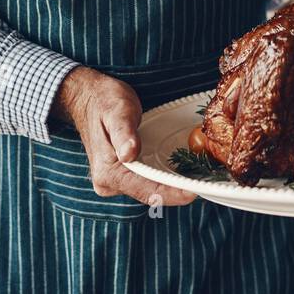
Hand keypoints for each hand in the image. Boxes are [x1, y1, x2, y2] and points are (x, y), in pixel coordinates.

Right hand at [51, 66, 195, 207]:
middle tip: (205, 185)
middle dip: (177, 192)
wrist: (87, 99)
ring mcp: (115, 181)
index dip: (171, 194)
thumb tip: (130, 153)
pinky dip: (165, 179)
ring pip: (150, 190)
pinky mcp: (122, 175)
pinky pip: (147, 182)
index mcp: (108, 172)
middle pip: (150, 194)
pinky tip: (183, 173)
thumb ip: (124, 132)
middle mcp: (109, 183)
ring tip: (199, 181)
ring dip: (173, 187)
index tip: (194, 193)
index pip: (145, 191)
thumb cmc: (104, 101)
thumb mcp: (117, 110)